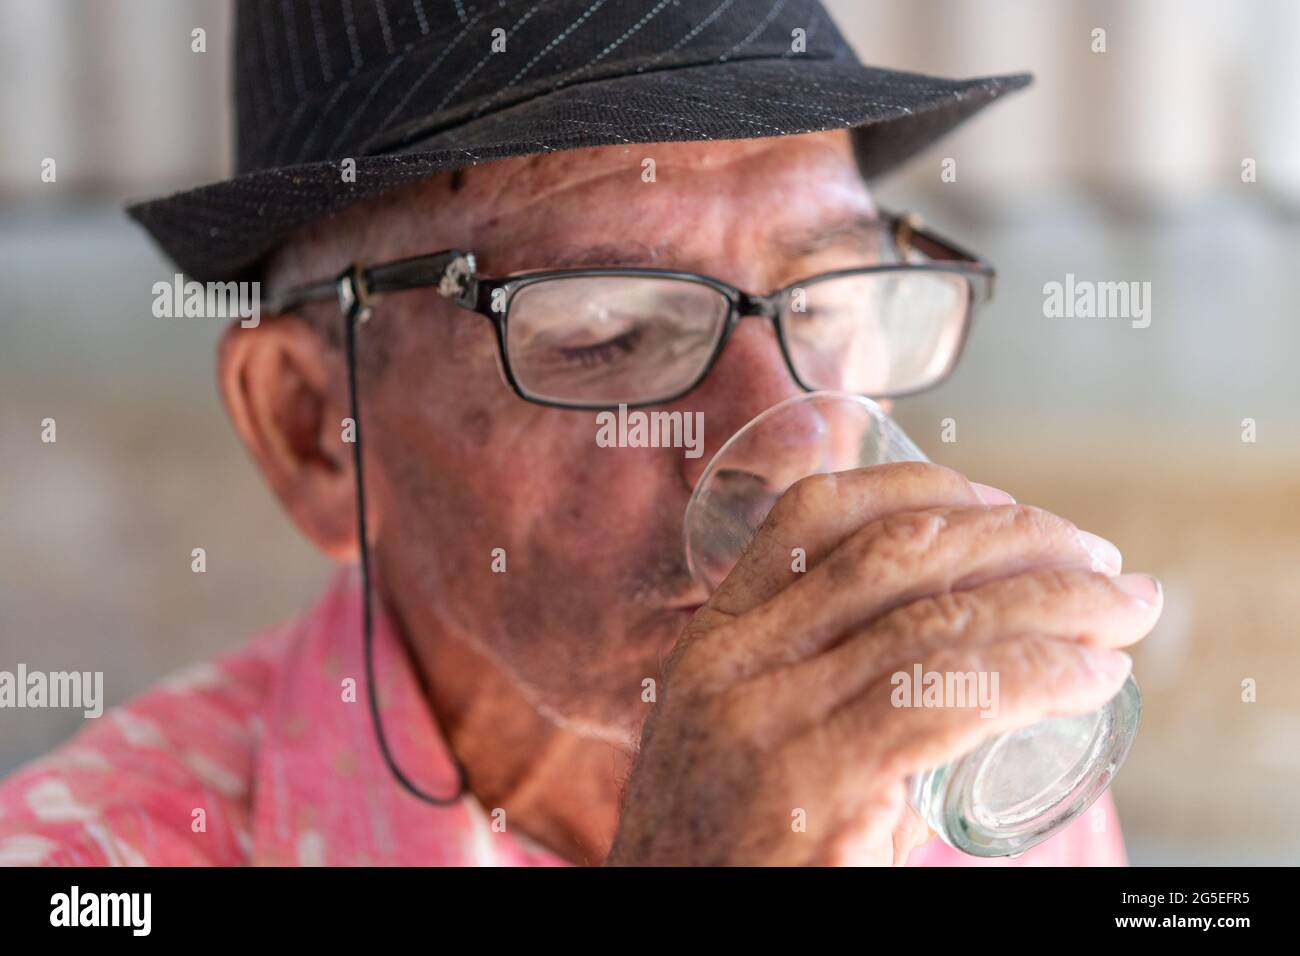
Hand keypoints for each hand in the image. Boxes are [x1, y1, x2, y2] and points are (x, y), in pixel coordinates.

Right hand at [607, 462, 1160, 865]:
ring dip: (1053, 602)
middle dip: (1014, 537)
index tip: (1000, 503)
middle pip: (893, 556)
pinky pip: (948, 701)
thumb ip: (821, 695)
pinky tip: (1093, 675)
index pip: (810, 517)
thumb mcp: (737, 743)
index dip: (919, 489)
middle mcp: (734, 666)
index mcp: (714, 641)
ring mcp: (770, 724)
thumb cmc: (720, 853)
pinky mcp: (818, 790)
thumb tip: (964, 678)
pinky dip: (1037, 673)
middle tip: (1094, 555)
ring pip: (934, 622)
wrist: (672, 936)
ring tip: (1122, 609)